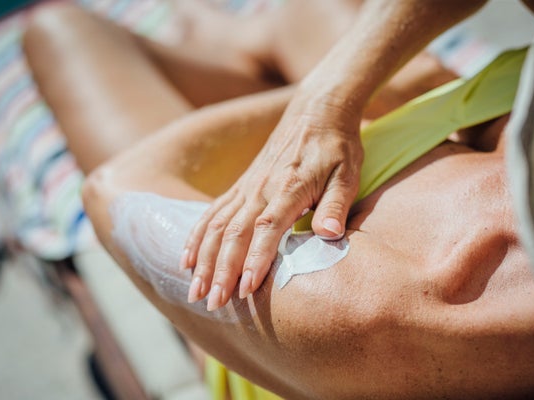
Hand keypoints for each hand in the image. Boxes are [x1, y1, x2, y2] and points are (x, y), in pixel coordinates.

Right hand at [182, 94, 362, 309]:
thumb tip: (328, 234)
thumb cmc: (336, 146)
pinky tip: (186, 258)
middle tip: (212, 303)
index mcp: (288, 188)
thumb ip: (335, 204)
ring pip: (217, 225)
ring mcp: (246, 186)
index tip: (246, 289)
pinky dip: (196, 236)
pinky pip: (211, 212)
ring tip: (194, 291)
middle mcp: (260, 188)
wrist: (317, 110)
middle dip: (221, 270)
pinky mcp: (240, 185)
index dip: (255, 259)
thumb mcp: (347, 174)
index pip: (266, 228)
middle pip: (234, 232)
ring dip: (204, 259)